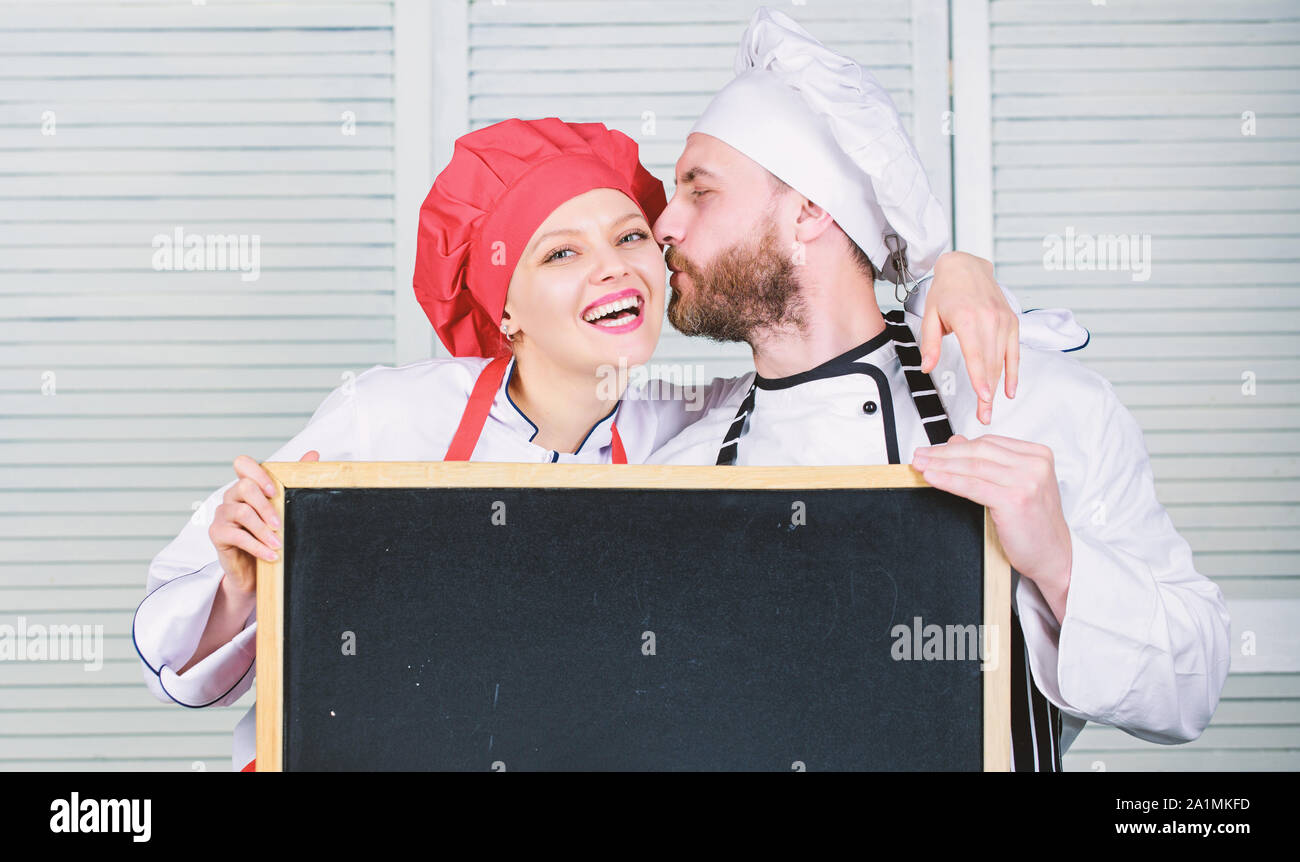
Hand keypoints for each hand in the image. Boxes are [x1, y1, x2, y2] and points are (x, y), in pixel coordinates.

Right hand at [209, 450, 318, 594]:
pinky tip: (271, 555)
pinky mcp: (216, 533)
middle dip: (266, 507)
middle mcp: (231, 496)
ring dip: (264, 531)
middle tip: (280, 525)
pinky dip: (257, 546)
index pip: (243, 464)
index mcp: (247, 486)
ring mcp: (222, 514)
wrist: (253, 570)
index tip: (276, 491)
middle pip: (245, 487)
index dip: (258, 473)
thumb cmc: (268, 535)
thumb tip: (313, 454)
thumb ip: (293, 480)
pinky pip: (237, 536)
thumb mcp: (283, 508)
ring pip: (242, 513)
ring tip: (278, 545)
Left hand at [912, 434, 1071, 621]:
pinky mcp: (1015, 499)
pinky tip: (932, 479)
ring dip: (941, 465)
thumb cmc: (1036, 524)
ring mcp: (1027, 481)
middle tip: (919, 456)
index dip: (955, 445)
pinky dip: (949, 481)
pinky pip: (973, 486)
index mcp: (1038, 455)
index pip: (988, 443)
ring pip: (973, 467)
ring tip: (920, 466)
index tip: (932, 450)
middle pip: (978, 452)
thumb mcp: (1014, 485)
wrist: (1055, 556)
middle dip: (943, 453)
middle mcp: (1035, 464)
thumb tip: (956, 441)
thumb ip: (989, 462)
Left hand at [921, 251, 1019, 424]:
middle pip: (990, 364)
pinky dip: (1013, 372)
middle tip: (983, 416)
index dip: (980, 379)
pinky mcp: (1012, 322)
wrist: (966, 267)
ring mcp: (1004, 321)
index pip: (976, 355)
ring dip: (998, 387)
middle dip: (987, 393)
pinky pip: (1015, 352)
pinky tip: (1009, 390)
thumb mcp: (930, 315)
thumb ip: (930, 343)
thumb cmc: (946, 291)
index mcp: (967, 318)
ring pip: (1002, 361)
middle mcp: (989, 319)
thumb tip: (927, 367)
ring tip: (991, 408)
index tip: (983, 398)